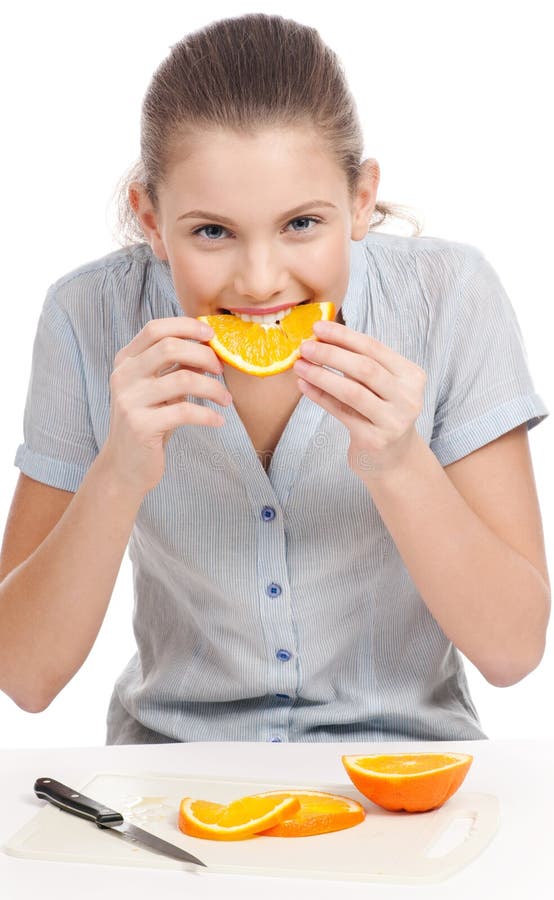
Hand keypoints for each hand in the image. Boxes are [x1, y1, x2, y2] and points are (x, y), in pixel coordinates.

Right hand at [102, 317, 231, 495]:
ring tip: (225, 399)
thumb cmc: (148, 423)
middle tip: (221, 370)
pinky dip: (208, 415)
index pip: (155, 329)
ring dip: (213, 388)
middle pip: (170, 347)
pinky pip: (185, 412)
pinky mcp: (141, 426)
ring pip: (183, 379)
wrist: (124, 466)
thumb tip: (208, 347)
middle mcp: (123, 377)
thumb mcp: (160, 391)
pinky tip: (218, 420)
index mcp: (126, 362)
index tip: (211, 335)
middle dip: (204, 355)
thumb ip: (176, 368)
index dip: (186, 326)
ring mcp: (129, 401)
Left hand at [292, 319, 426, 481]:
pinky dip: (320, 397)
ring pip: (352, 391)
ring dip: (322, 375)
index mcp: (412, 375)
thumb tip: (321, 338)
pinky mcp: (375, 439)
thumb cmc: (380, 412)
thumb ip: (359, 363)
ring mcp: (393, 420)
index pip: (374, 348)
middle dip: (331, 354)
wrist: (393, 458)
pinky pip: (341, 412)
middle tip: (305, 346)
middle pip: (365, 368)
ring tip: (299, 365)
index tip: (318, 327)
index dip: (344, 336)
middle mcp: (408, 397)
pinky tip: (304, 386)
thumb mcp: (379, 385)